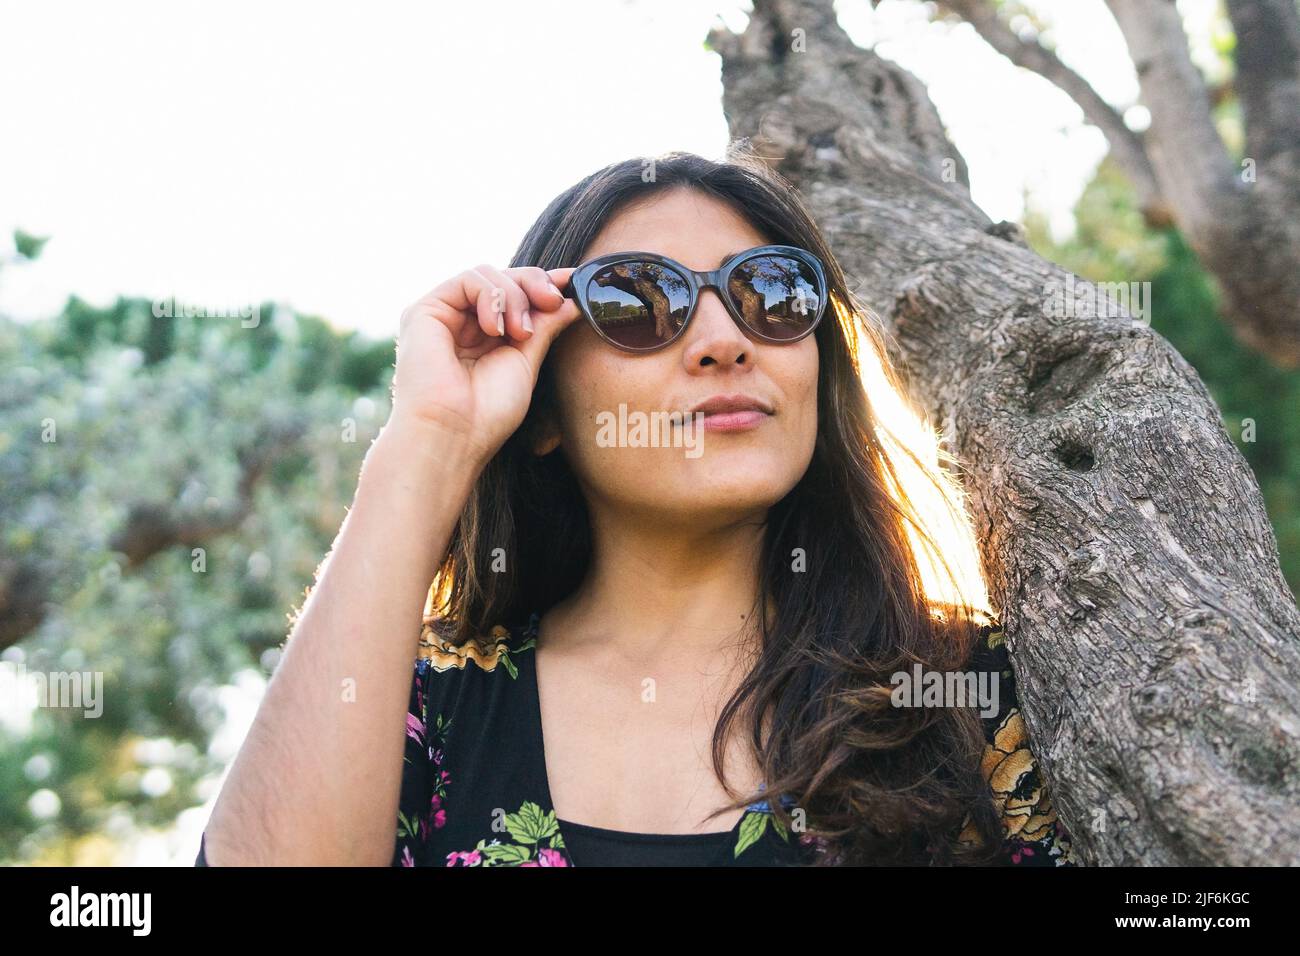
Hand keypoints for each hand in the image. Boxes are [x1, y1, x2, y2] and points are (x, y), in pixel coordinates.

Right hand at [387, 264, 582, 463]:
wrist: (453, 435)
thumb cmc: (487, 413)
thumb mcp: (527, 361)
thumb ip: (545, 326)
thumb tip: (572, 299)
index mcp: (484, 337)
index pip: (515, 295)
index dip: (543, 284)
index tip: (573, 281)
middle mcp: (461, 323)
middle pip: (503, 278)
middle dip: (535, 285)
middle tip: (553, 303)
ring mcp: (443, 315)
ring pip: (488, 274)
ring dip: (514, 297)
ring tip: (519, 334)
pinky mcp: (424, 310)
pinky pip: (467, 279)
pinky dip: (491, 296)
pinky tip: (496, 329)